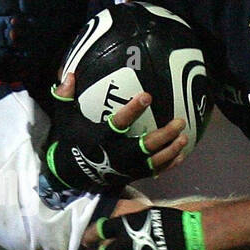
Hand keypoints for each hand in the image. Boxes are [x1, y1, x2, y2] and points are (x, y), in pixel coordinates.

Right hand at [44, 74, 186, 190]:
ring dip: (171, 150)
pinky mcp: (132, 175)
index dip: (133, 110)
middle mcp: (117, 154)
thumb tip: (68, 74)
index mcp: (102, 137)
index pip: (120, 122)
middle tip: (179, 122)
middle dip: (164, 135)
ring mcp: (126, 167)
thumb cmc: (71, 141)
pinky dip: (169, 164)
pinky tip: (182, 155)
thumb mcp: (65, 119)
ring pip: (153, 161)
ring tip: (184, 137)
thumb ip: (65, 97)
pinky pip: (154, 171)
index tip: (147, 96)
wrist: (72, 174)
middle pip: (144, 146)